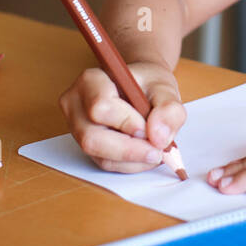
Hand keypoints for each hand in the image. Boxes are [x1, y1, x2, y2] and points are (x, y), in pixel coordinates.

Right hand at [57, 61, 185, 172]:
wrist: (142, 89)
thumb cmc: (148, 84)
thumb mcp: (165, 88)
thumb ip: (169, 109)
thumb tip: (159, 138)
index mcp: (91, 81)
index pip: (100, 107)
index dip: (126, 122)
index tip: (149, 128)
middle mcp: (76, 105)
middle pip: (92, 138)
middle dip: (129, 150)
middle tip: (158, 150)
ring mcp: (77, 128)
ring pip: (100, 156)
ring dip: (134, 159)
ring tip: (156, 149)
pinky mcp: (86, 146)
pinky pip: (106, 164)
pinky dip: (131, 164)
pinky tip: (145, 153)